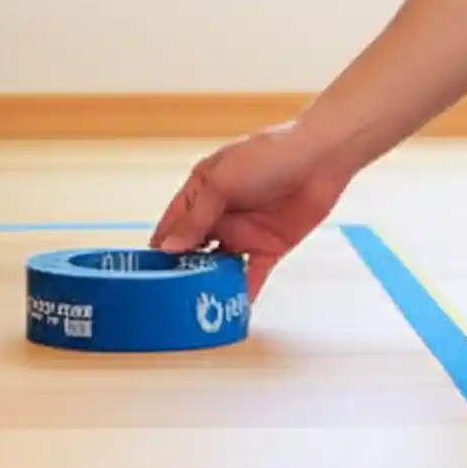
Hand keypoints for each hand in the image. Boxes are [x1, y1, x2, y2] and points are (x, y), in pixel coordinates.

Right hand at [150, 124, 354, 300]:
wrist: (320, 158)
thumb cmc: (267, 156)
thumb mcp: (222, 182)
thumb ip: (197, 217)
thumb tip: (169, 248)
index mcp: (201, 193)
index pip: (173, 226)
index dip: (160, 249)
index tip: (146, 277)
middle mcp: (219, 215)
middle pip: (194, 251)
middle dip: (183, 273)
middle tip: (170, 300)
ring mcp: (244, 233)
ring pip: (221, 266)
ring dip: (211, 285)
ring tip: (198, 310)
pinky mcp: (269, 247)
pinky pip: (252, 274)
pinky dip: (244, 291)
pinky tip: (233, 311)